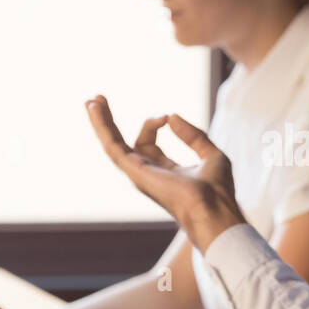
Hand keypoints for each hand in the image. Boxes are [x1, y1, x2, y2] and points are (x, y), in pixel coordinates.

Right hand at [85, 95, 244, 249]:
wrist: (213, 209)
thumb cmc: (217, 191)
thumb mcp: (211, 155)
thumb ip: (194, 136)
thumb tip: (172, 116)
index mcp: (165, 172)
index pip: (148, 144)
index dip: (155, 124)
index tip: (168, 117)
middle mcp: (148, 174)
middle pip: (122, 145)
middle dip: (111, 123)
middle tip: (98, 100)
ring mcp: (139, 174)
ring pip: (112, 145)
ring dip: (101, 122)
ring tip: (91, 100)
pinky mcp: (134, 170)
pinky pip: (113, 146)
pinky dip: (103, 127)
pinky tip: (96, 109)